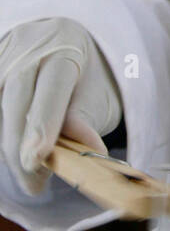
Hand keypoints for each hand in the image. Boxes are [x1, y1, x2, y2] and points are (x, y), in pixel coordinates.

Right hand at [0, 18, 122, 195]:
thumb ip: (86, 119)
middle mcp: (29, 46)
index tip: (36, 158)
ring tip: (30, 170)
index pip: (52, 87)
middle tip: (34, 185)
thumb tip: (87, 150)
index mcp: (66, 45)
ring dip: (8, 145)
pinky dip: (1, 134)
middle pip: (16, 102)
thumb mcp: (98, 95)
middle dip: (20, 148)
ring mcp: (4, 55)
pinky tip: (16, 148)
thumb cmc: (86, 77)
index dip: (43, 124)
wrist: (66, 47)